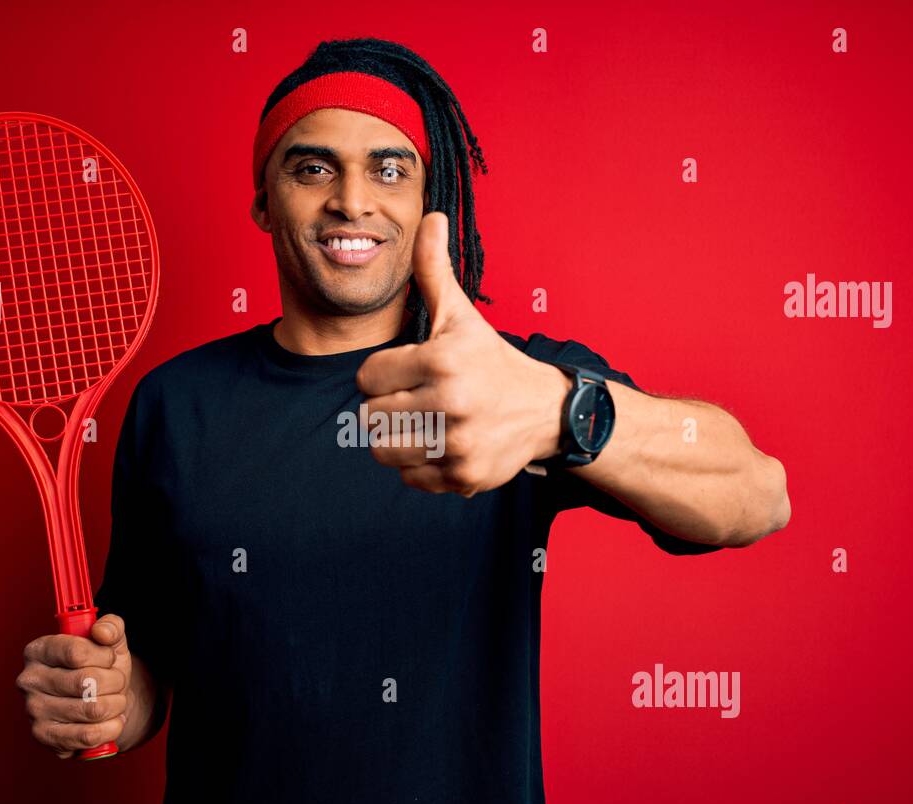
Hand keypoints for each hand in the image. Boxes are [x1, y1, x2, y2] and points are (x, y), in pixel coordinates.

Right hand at [16, 613, 130, 757]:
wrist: (102, 704)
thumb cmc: (101, 670)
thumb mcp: (110, 643)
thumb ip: (111, 627)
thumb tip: (103, 631)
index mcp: (39, 650)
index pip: (76, 652)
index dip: (103, 656)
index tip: (109, 658)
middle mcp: (30, 680)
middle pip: (87, 681)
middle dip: (115, 682)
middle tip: (117, 682)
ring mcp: (34, 710)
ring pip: (93, 709)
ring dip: (116, 705)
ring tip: (114, 701)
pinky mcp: (45, 737)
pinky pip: (89, 735)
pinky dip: (111, 728)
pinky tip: (110, 721)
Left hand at [355, 211, 570, 496]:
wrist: (544, 411)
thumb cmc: (489, 359)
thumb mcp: (460, 315)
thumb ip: (433, 270)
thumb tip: (430, 216)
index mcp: (442, 361)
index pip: (368, 377)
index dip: (383, 373)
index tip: (408, 371)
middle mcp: (451, 404)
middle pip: (370, 416)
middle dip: (388, 406)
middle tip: (417, 398)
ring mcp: (458, 444)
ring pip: (383, 449)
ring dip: (397, 438)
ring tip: (424, 422)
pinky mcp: (464, 477)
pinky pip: (408, 477)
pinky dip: (418, 465)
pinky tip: (441, 444)